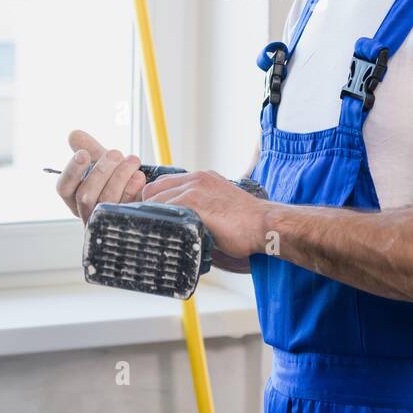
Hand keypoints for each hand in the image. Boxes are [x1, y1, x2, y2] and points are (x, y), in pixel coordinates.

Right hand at [54, 129, 146, 223]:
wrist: (143, 195)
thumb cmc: (117, 179)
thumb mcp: (104, 164)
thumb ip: (90, 149)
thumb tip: (74, 134)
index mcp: (75, 197)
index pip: (64, 187)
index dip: (72, 171)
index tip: (83, 154)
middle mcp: (86, 212)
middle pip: (85, 195)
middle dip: (100, 171)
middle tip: (115, 153)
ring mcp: (105, 220)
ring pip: (106, 200)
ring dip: (120, 176)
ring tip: (132, 159)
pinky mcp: (124, 222)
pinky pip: (126, 206)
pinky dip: (132, 188)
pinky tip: (138, 175)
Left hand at [141, 169, 269, 259]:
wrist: (264, 224)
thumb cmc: (246, 222)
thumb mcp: (220, 204)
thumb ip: (201, 207)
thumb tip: (182, 223)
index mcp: (202, 178)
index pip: (163, 184)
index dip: (155, 202)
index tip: (154, 218)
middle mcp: (196, 178)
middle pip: (153, 189)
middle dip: (148, 209)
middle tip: (151, 228)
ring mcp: (194, 188)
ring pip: (155, 200)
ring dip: (153, 218)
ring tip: (155, 234)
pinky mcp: (194, 202)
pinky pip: (163, 210)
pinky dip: (159, 222)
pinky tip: (163, 234)